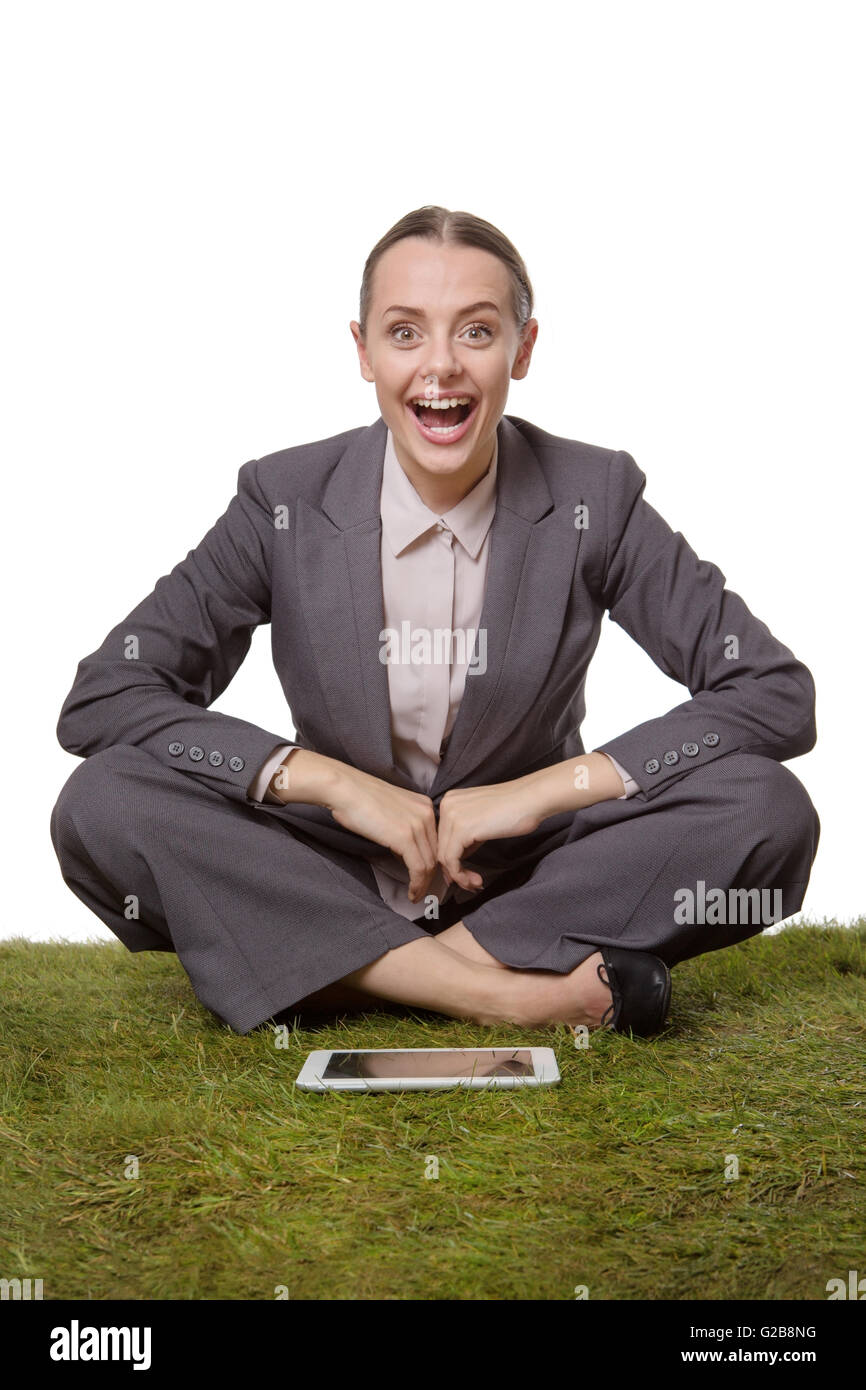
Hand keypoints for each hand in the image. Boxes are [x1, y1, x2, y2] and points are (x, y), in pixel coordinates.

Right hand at [319, 763, 439, 905]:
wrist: (344, 789)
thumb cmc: (359, 799)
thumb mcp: (391, 810)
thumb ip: (404, 827)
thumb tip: (404, 851)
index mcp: (424, 806)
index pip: (436, 840)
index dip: (433, 862)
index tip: (427, 877)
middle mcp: (426, 813)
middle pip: (435, 853)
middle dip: (430, 876)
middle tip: (423, 891)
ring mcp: (417, 825)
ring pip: (429, 863)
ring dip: (424, 884)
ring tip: (416, 895)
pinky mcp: (405, 837)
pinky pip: (418, 868)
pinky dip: (417, 884)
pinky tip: (412, 893)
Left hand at [435, 776, 547, 892]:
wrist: (531, 799)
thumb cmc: (515, 808)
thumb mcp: (482, 820)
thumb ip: (467, 835)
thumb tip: (458, 859)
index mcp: (450, 800)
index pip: (441, 837)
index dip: (451, 859)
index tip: (463, 874)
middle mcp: (446, 805)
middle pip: (440, 847)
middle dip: (454, 870)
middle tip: (470, 882)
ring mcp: (452, 816)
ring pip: (444, 856)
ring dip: (458, 876)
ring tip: (474, 883)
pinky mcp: (461, 829)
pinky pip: (452, 860)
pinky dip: (460, 875)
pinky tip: (475, 880)